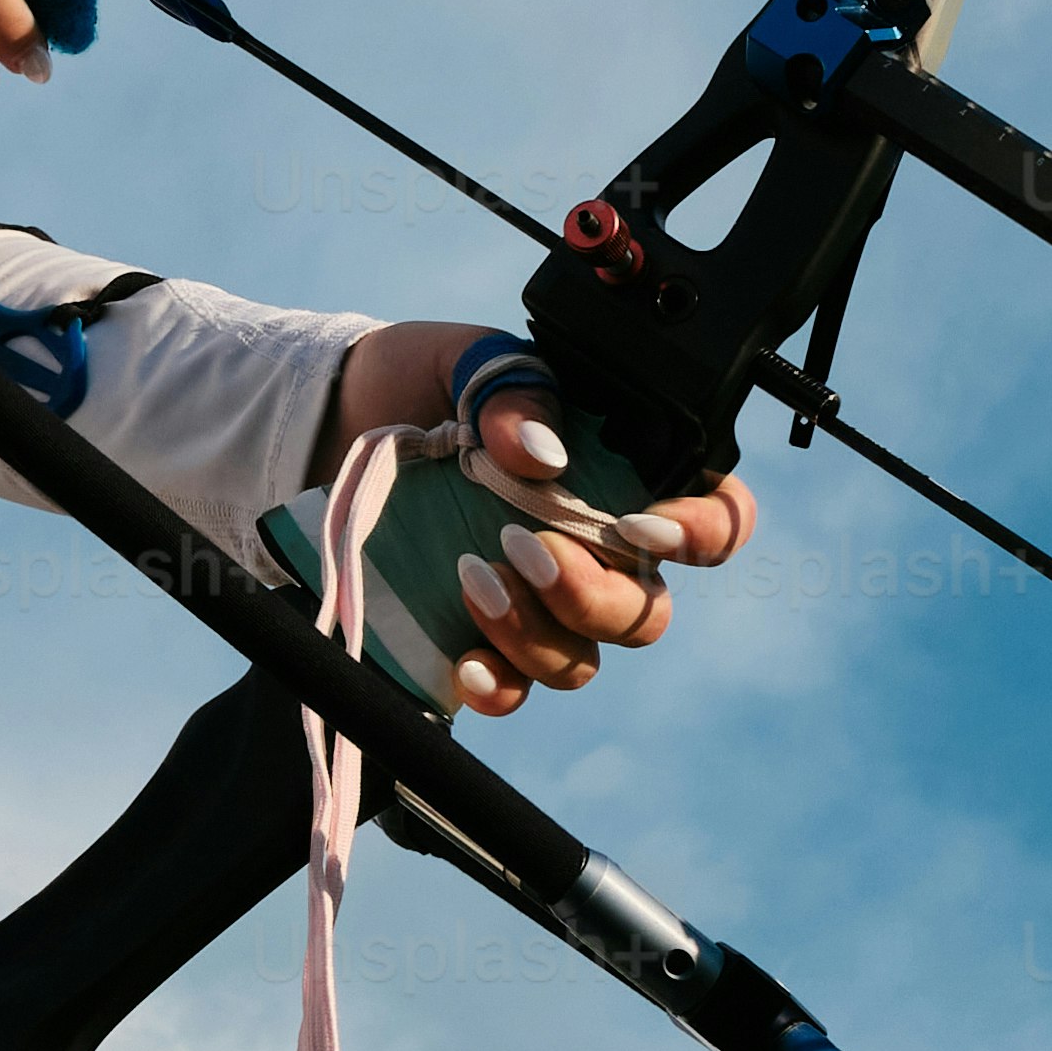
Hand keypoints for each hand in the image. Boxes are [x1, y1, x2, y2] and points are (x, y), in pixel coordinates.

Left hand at [330, 324, 757, 713]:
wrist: (337, 418)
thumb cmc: (425, 381)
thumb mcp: (469, 359)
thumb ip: (514, 394)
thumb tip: (540, 453)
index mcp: (624, 474)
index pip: (714, 517)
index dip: (703, 532)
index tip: (640, 524)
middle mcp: (597, 551)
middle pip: (646, 612)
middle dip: (593, 594)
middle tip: (523, 546)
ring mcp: (543, 604)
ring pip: (584, 660)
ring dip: (536, 634)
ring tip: (470, 576)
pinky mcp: (483, 640)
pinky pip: (516, 691)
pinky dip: (499, 686)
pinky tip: (465, 661)